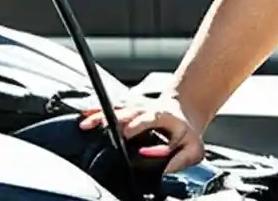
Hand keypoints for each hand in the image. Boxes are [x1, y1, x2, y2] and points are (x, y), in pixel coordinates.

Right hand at [78, 90, 206, 173]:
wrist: (183, 113)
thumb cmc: (186, 134)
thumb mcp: (193, 149)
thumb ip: (182, 159)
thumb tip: (164, 170)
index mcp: (164, 116)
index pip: (150, 117)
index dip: (138, 123)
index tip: (126, 132)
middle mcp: (147, 108)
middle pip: (127, 110)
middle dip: (112, 117)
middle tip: (97, 126)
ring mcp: (135, 107)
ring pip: (115, 108)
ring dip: (99, 114)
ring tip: (85, 123)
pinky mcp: (126, 108)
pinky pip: (109, 108)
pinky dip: (96, 111)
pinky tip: (84, 116)